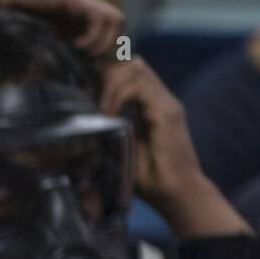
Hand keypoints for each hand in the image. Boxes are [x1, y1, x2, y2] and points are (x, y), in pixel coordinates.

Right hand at [0, 0, 124, 57]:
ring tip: (84, 53)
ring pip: (115, 19)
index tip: (89, 67)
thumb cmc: (8, 18)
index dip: (104, 51)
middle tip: (91, 61)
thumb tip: (43, 80)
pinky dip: (93, 36)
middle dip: (109, 46)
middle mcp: (83, 8)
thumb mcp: (32, 41)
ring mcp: (81, 2)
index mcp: (76, 18)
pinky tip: (77, 45)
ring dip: (103, 41)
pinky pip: (99, 17)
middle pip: (118, 24)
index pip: (108, 32)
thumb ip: (44, 53)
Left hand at [99, 56, 247, 236]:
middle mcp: (161, 99)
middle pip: (132, 65)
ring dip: (111, 88)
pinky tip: (110, 117)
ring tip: (102, 113)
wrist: (176, 194)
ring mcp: (166, 103)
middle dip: (107, 78)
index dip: (107, 77)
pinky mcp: (167, 112)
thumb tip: (83, 120)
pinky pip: (139, 88)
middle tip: (93, 104)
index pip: (130, 73)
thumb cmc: (149, 178)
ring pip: (135, 69)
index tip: (86, 95)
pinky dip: (119, 98)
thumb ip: (110, 129)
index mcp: (151, 106)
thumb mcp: (121, 147)